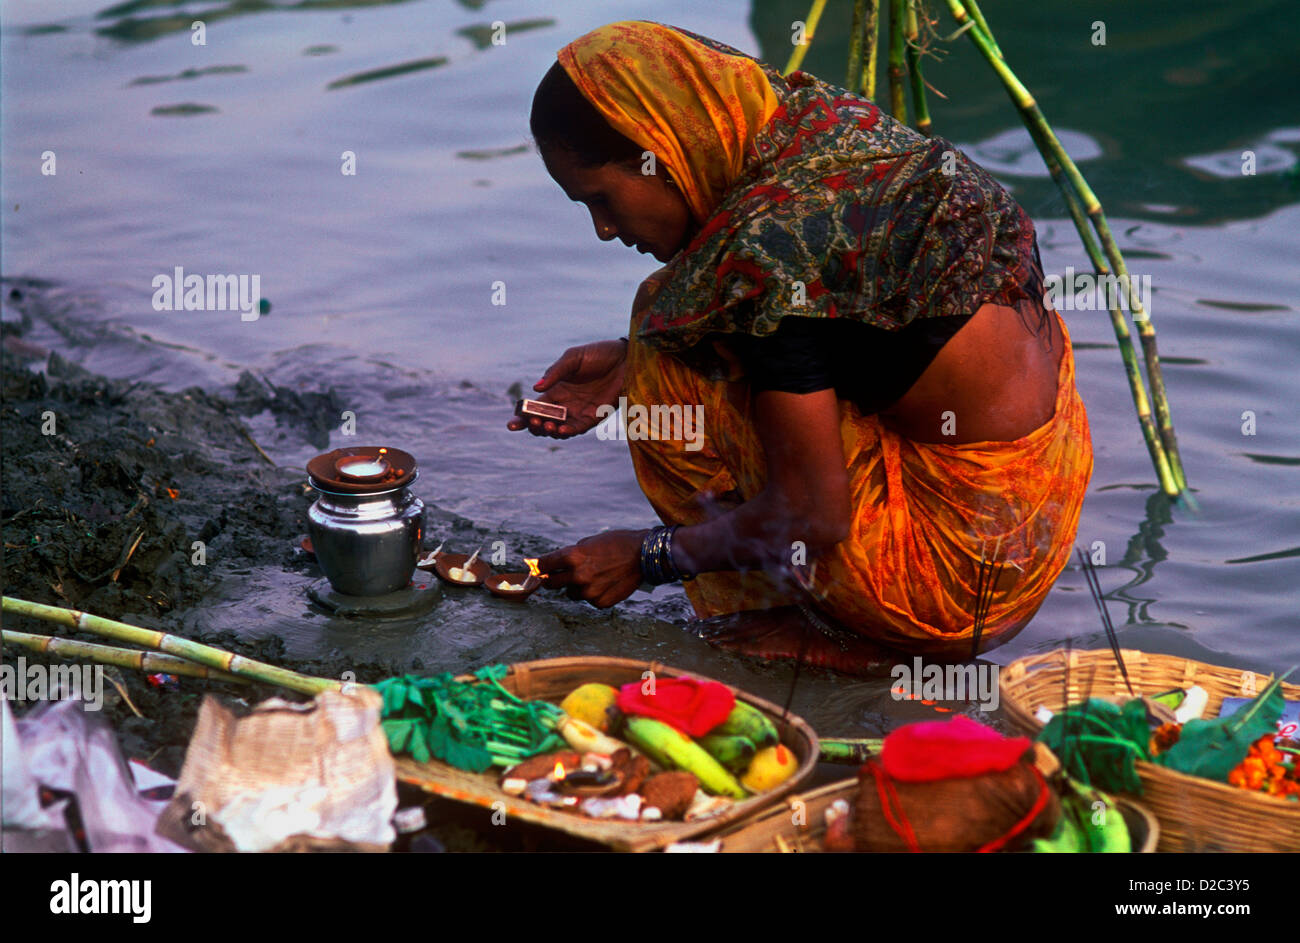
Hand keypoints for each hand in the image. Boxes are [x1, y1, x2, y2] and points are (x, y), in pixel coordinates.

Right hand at [506, 339, 627, 437]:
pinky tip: (561, 430)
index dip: (521, 418)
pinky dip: (568, 432)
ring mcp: (579, 412)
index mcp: (555, 390)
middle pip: (543, 423)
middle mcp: (565, 404)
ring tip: (548, 425)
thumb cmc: (597, 355)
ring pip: (558, 430)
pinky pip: (578, 429)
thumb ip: (555, 372)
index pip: (534, 408)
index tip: (512, 425)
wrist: (625, 358)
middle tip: (533, 422)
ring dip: (550, 431)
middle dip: (534, 427)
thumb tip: (536, 388)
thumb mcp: (572, 359)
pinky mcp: (594, 417)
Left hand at [536, 529, 645, 607]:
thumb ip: (571, 554)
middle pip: (551, 584)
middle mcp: (578, 576)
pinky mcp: (601, 603)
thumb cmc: (617, 543)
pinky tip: (607, 583)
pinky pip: (590, 600)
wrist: (644, 555)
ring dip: (577, 587)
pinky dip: (594, 594)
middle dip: (552, 579)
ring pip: (572, 593)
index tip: (538, 568)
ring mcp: (589, 592)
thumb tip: (556, 564)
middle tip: (559, 576)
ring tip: (595, 576)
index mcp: (572, 557)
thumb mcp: (589, 542)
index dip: (539, 567)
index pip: (543, 566)